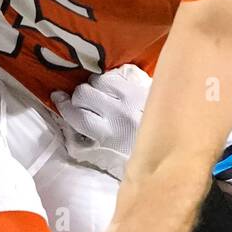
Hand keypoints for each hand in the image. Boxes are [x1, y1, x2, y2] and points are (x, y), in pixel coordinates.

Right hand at [51, 64, 151, 180]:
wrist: (173, 149)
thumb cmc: (134, 155)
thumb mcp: (107, 159)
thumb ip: (85, 144)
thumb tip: (68, 127)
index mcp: (108, 134)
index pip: (76, 115)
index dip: (62, 105)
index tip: (57, 98)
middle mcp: (119, 112)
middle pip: (84, 93)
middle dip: (79, 96)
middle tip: (83, 102)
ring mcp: (133, 95)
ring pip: (100, 79)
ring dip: (96, 85)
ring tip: (101, 94)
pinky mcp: (145, 85)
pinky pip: (120, 72)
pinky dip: (114, 78)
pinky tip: (117, 88)